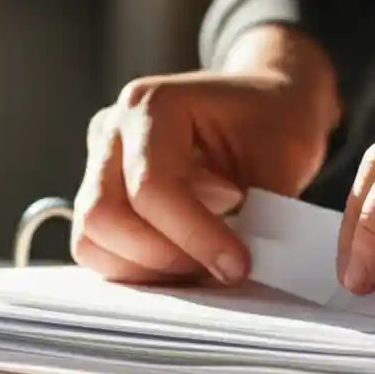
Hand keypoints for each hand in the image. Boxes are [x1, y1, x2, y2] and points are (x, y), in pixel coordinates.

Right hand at [72, 26, 340, 283]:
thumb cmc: (271, 123)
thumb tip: (236, 269)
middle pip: (103, 215)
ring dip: (147, 267)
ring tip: (200, 263)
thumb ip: (258, 213)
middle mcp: (112, 130)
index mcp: (152, 104)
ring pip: (92, 240)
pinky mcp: (97, 196)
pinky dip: (137, 269)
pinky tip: (181, 261)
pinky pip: (97, 249)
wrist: (261, 107)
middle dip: (163, 256)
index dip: (195, 236)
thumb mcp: (282, 159)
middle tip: (216, 267)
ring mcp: (97, 163)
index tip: (237, 264)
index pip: (151, 186)